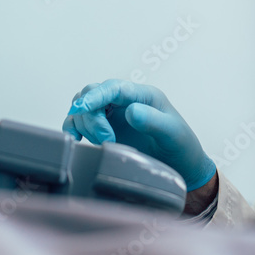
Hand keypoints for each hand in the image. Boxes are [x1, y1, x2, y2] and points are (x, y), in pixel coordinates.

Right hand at [62, 80, 216, 191]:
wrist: (181, 166)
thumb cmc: (181, 147)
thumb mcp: (173, 134)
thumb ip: (154, 121)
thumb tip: (131, 111)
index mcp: (143, 95)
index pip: (114, 87)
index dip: (96, 95)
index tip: (83, 107)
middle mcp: (125, 101)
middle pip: (92, 93)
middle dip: (93, 115)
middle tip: (107, 139)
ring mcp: (113, 114)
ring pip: (83, 106)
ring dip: (86, 124)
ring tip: (105, 143)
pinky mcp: (104, 128)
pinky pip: (79, 121)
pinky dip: (74, 127)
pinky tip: (78, 140)